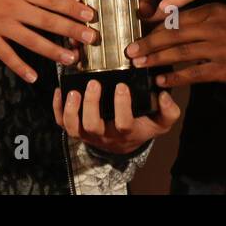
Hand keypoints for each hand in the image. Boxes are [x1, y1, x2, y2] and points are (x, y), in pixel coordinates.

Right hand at [0, 0, 96, 83]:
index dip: (73, 8)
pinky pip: (7, 54)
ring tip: (72, 59)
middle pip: (48, 20)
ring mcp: (1, 23)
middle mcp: (14, 6)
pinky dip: (21, 67)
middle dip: (72, 30)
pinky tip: (34, 76)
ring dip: (53, 50)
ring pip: (32, 39)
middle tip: (91, 38)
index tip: (90, 15)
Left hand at [53, 81, 180, 155]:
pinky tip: (60, 92)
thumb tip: (164, 96)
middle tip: (94, 84)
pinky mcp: (76, 129)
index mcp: (126, 132)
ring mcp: (88, 133)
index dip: (121, 106)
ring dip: (71, 111)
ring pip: (74, 128)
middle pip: (93, 126)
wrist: (125, 142)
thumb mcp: (161, 121)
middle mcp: (104, 135)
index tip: (121, 85)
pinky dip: (57, 109)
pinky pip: (62, 123)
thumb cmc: (143, 125)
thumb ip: (168, 111)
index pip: (123, 123)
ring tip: (73, 92)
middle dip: (91, 105)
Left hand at [124, 3, 225, 87]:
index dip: (155, 26)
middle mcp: (211, 28)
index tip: (139, 32)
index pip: (177, 18)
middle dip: (149, 43)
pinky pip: (194, 74)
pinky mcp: (221, 70)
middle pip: (173, 35)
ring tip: (140, 64)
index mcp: (210, 11)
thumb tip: (166, 19)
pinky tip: (161, 81)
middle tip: (130, 51)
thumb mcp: (222, 12)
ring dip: (157, 59)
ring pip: (180, 54)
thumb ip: (197, 15)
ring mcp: (216, 50)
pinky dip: (176, 77)